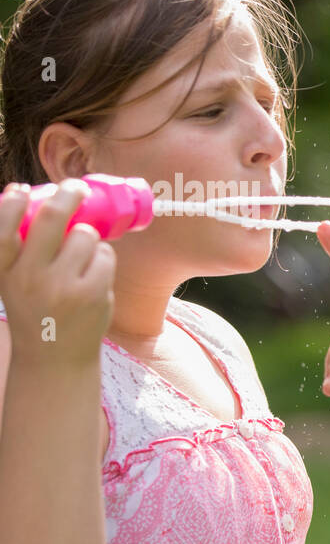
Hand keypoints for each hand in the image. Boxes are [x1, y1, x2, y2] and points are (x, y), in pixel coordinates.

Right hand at [0, 180, 114, 364]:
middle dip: (67, 194)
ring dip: (88, 236)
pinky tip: (93, 274)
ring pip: (85, 234)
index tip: (20, 189)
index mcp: (6, 272)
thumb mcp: (14, 283)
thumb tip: (41, 202)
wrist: (55, 357)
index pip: (3, 230)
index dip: (11, 204)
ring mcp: (63, 286)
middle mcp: (31, 277)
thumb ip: (22, 252)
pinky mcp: (92, 294)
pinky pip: (105, 255)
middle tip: (75, 187)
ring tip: (81, 256)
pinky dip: (102, 258)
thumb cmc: (37, 310)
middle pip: (51, 219)